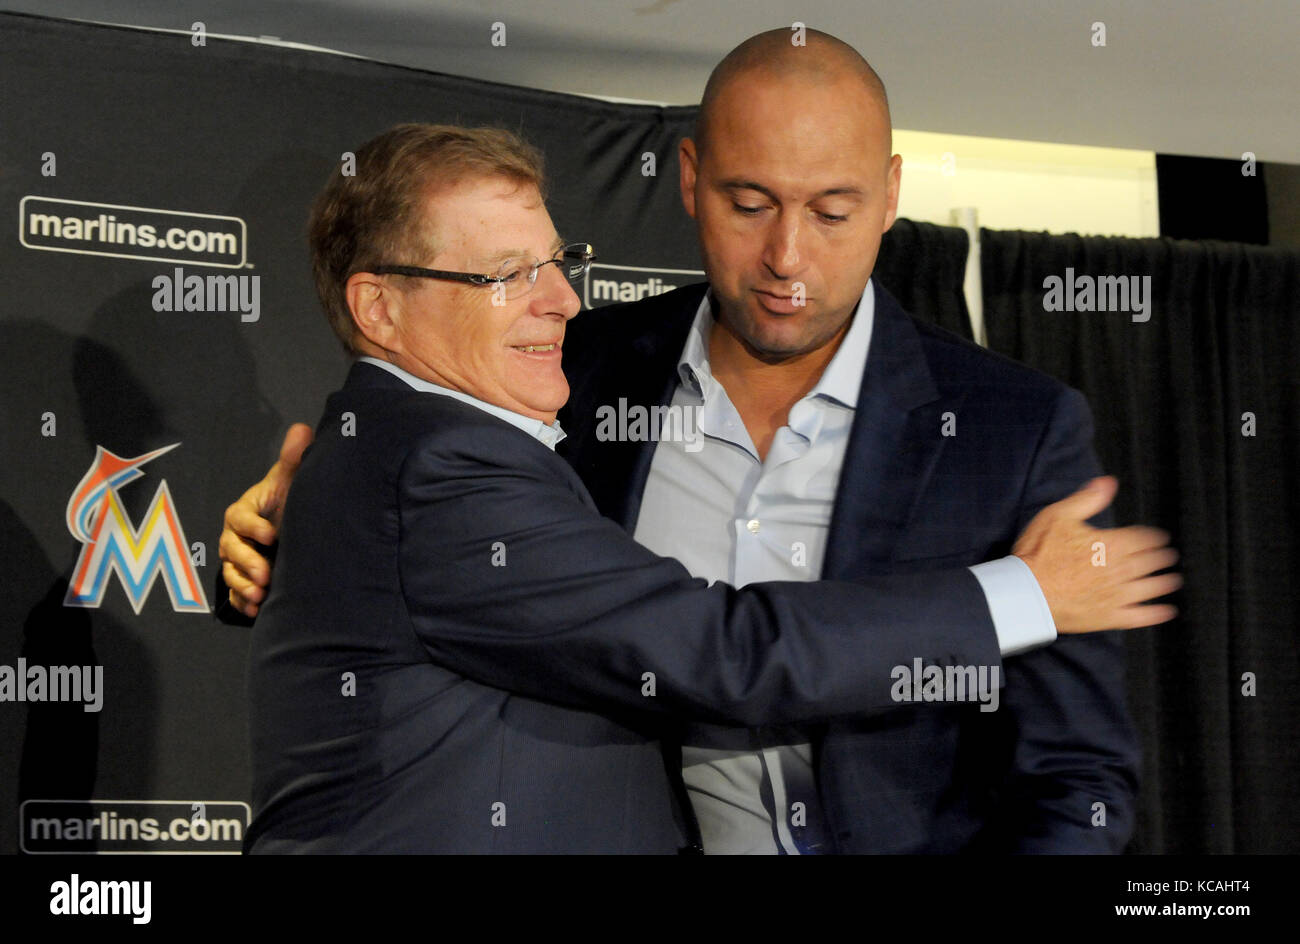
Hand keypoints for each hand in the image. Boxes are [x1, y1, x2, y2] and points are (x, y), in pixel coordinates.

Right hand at [218, 423, 313, 617]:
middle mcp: (235, 536)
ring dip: (243, 586)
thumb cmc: (289, 502)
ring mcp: (237, 560)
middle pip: (231, 550)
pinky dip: (243, 602)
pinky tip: (256, 610)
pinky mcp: (243, 580)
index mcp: (245, 511)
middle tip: (267, 575)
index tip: (272, 535)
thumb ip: (293, 459)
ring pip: (231, 574)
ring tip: (261, 596)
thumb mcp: (291, 482)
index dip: (253, 528)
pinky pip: (235, 594)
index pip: (239, 518)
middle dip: (247, 563)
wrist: (293, 530)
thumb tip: (301, 428)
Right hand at [1013, 476, 1181, 632]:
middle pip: (1152, 562)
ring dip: (1165, 583)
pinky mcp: (1110, 616)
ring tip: (1173, 580)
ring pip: (1152, 588)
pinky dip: (1157, 614)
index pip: (1143, 538)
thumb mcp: (1058, 516)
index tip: (1160, 538)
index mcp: (1111, 544)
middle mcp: (1120, 570)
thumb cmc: (1038, 553)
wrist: (1026, 592)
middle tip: (1170, 557)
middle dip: (1163, 558)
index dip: (1155, 537)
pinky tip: (1166, 611)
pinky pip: (1142, 616)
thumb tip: (1107, 483)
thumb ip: (1087, 499)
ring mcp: (1118, 595)